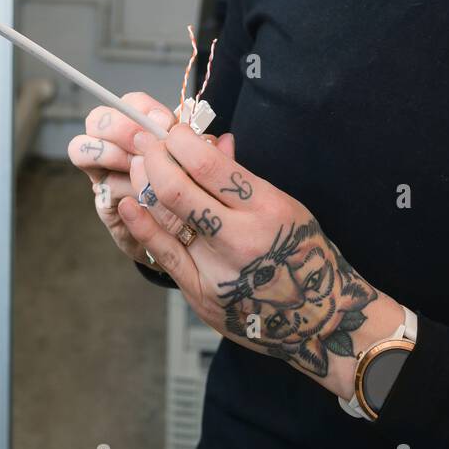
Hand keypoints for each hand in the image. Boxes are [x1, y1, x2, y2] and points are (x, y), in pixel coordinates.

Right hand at [66, 94, 233, 269]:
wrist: (186, 240)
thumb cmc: (197, 195)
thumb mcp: (207, 171)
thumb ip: (212, 155)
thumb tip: (225, 141)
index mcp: (146, 130)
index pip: (131, 103)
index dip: (143, 109)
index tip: (165, 124)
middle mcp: (118, 147)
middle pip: (98, 119)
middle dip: (120, 128)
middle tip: (144, 145)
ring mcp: (105, 173)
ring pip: (82, 148)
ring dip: (109, 154)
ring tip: (137, 168)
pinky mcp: (105, 203)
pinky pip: (99, 188)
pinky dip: (118, 190)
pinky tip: (135, 200)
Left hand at [118, 122, 399, 392]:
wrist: (318, 318)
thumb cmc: (303, 254)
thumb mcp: (285, 206)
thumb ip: (244, 177)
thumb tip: (213, 140)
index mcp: (266, 208)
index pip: (209, 165)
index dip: (181, 140)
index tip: (172, 129)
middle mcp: (239, 238)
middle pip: (177, 188)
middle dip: (153, 156)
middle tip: (144, 140)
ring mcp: (217, 269)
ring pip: (164, 218)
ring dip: (144, 184)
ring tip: (137, 165)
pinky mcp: (201, 294)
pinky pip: (163, 254)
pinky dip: (141, 224)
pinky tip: (129, 204)